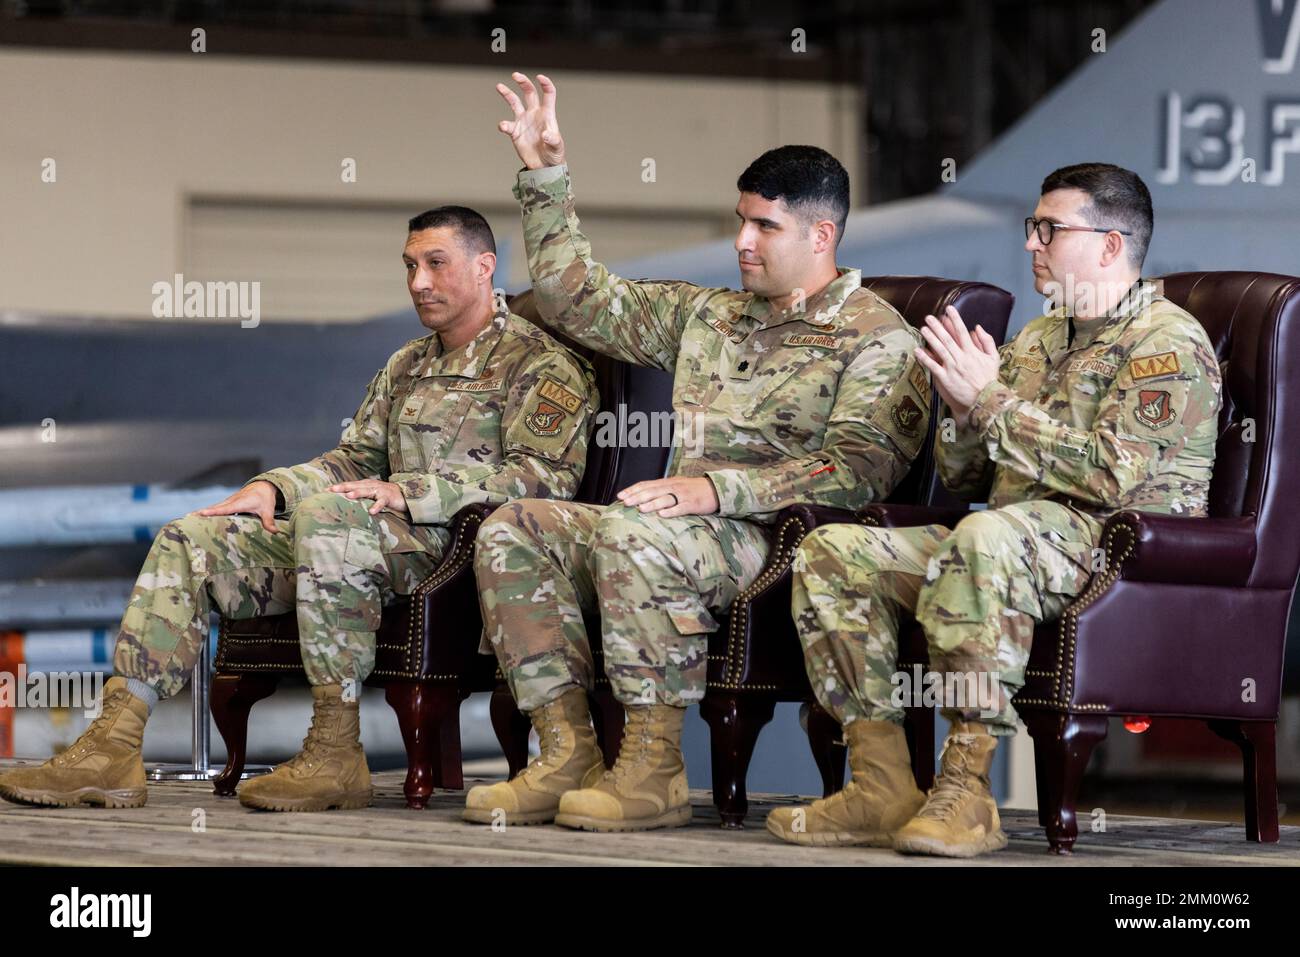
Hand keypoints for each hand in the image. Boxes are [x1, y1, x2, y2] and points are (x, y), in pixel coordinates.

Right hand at [196, 480, 280, 533]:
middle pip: (215, 508)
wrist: (262, 486)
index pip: (225, 508)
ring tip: (188, 518)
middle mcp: (232, 501)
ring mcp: (228, 502)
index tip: (202, 513)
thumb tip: (275, 532)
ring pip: (213, 507)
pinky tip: (196, 517)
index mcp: (240, 503)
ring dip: (202, 512)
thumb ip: (269, 522)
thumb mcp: (268, 510)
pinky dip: (206, 512)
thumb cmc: (265, 499)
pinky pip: (215, 508)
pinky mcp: (227, 504)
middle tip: (189, 517)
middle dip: (203, 512)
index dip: (214, 512)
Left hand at [328, 480, 408, 516]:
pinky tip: (371, 512)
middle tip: (331, 490)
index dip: (337, 487)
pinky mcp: (388, 497)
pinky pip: (381, 502)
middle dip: (343, 487)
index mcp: (364, 485)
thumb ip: (359, 497)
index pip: (349, 485)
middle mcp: (370, 485)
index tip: (324, 491)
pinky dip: (377, 506)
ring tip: (348, 496)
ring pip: (367, 491)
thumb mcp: (370, 495)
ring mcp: (379, 490)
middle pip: (355, 485)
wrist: (404, 494)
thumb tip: (344, 503)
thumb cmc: (384, 496)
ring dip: (357, 493)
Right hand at [496, 72, 565, 169]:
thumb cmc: (554, 155)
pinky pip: (507, 125)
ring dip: (507, 94)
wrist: (544, 166)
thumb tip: (546, 134)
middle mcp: (534, 114)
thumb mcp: (557, 148)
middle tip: (515, 75)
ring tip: (499, 86)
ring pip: (514, 102)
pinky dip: (504, 125)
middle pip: (529, 92)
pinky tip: (503, 126)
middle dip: (523, 82)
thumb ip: (553, 140)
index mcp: (547, 114)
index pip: (548, 94)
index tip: (539, 77)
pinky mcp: (515, 132)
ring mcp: (523, 121)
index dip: (545, 84)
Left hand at [616, 476, 718, 517]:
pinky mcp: (693, 504)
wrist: (715, 489)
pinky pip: (681, 508)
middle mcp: (673, 487)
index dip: (632, 490)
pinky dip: (672, 511)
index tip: (619, 496)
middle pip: (653, 491)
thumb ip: (660, 491)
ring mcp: (683, 495)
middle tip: (625, 502)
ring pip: (665, 498)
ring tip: (640, 509)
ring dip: (652, 503)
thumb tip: (640, 498)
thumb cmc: (691, 490)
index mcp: (667, 482)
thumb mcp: (674, 486)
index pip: (646, 484)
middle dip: (638, 496)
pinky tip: (663, 515)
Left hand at [913, 305, 1000, 422]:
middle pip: (948, 339)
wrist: (985, 400)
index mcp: (973, 352)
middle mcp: (961, 358)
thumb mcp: (994, 358)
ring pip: (940, 350)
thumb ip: (987, 341)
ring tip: (923, 328)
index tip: (949, 309)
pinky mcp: (945, 379)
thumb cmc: (990, 379)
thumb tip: (978, 327)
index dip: (955, 319)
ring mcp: (952, 368)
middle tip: (929, 317)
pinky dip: (925, 358)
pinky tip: (918, 350)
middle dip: (938, 327)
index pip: (962, 332)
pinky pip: (933, 367)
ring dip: (931, 338)